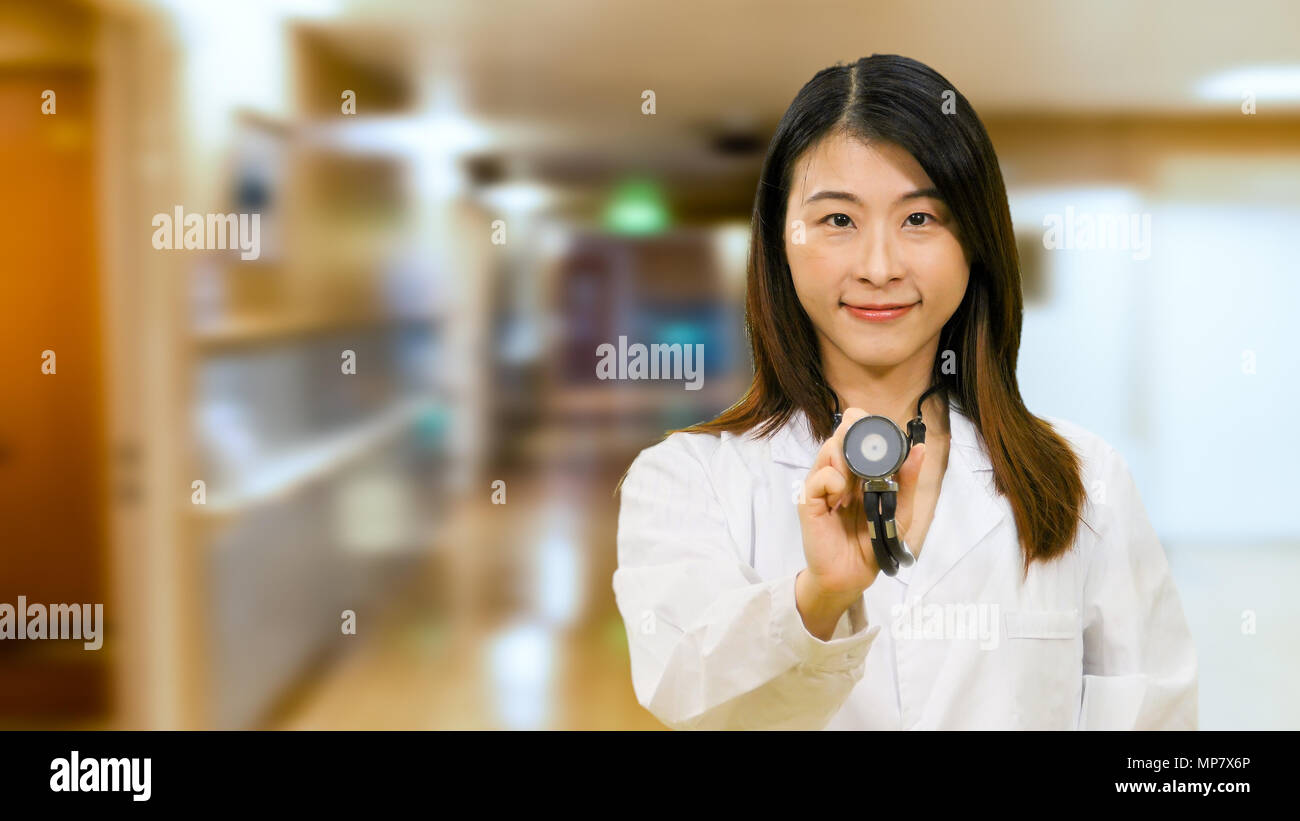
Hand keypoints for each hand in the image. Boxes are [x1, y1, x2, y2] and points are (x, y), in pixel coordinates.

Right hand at [796, 408, 927, 608]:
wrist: (852, 575)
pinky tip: (842, 499)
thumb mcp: (901, 511)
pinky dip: (834, 481)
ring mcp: (821, 484)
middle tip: (870, 451)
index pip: (856, 433)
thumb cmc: (874, 542)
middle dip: (856, 434)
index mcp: (859, 470)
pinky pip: (820, 476)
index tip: (878, 430)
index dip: (863, 423)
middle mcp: (839, 472)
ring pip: (829, 449)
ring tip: (856, 483)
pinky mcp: (809, 500)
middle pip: (841, 433)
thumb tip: (920, 448)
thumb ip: (908, 480)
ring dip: (847, 458)